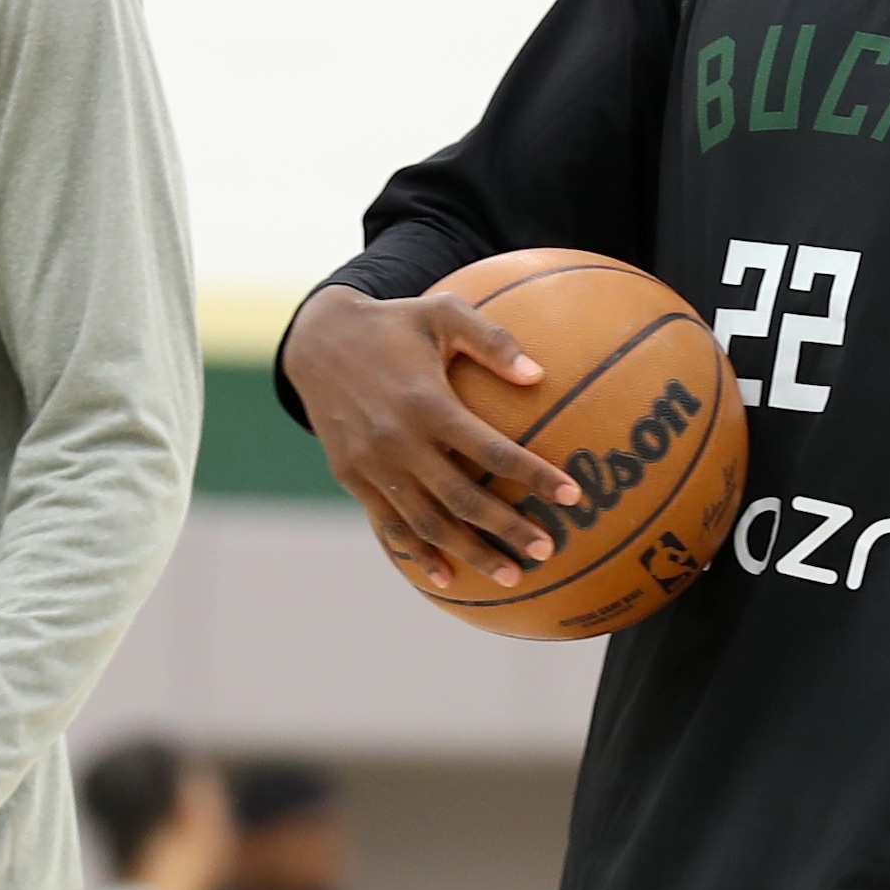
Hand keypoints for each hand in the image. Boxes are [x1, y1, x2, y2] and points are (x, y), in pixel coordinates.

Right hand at [283, 283, 583, 591]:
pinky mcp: (352, 477)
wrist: (317, 339)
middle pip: (464, 499)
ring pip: (428, 523)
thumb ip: (492, 341)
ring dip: (472, 553)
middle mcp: (399, 440)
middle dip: (508, 529)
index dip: (535, 476)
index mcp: (429, 402)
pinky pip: (390, 526)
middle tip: (547, 550)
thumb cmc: (394, 323)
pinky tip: (447, 577)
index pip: (493, 451)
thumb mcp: (442, 313)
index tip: (572, 495)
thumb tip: (538, 375)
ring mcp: (373, 465)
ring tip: (511, 576)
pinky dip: (419, 555)